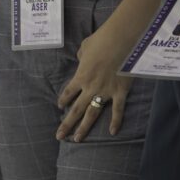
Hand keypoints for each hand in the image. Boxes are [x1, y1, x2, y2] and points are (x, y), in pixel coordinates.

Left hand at [56, 24, 133, 142]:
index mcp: (80, 76)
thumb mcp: (86, 46)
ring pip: (92, 114)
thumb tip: (82, 59)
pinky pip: (117, 110)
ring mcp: (105, 92)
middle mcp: (90, 88)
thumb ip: (82, 56)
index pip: (68, 92)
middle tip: (59, 136)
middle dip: (67, 124)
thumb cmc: (102, 40)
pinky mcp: (120, 92)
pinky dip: (116, 121)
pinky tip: (113, 132)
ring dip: (84, 127)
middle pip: (76, 109)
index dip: (63, 100)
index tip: (60, 107)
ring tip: (77, 139)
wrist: (120, 40)